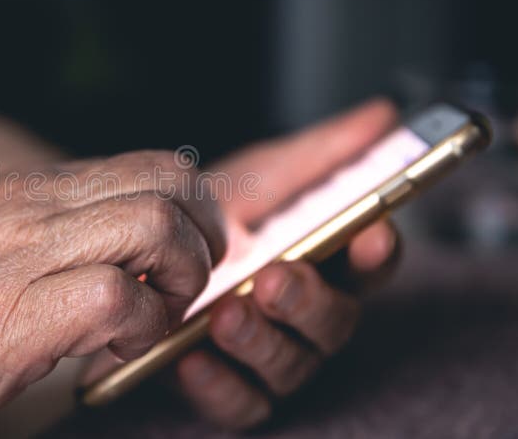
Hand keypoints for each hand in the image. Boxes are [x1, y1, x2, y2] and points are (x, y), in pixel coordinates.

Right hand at [0, 151, 224, 437]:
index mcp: (32, 190)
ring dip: (181, 277)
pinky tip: (119, 350)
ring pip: (156, 225)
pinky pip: (124, 299)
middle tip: (191, 279)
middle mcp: (35, 205)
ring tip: (160, 313)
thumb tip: (126, 256)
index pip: (150, 163)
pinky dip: (143, 329)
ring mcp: (29, 250)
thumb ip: (58, 236)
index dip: (192, 205)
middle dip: (204, 232)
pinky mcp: (25, 310)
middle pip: (169, 180)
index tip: (193, 248)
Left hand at [176, 99, 399, 428]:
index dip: (377, 251)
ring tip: (226, 312)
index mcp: (321, 263)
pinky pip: (239, 401)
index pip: (368, 264)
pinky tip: (190, 356)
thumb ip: (317, 155)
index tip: (370, 231)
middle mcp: (303, 314)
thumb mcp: (256, 178)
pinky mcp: (226, 385)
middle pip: (335, 321)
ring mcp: (268, 354)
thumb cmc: (205, 218)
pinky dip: (219, 382)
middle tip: (276, 276)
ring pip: (291, 365)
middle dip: (310, 300)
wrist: (135, 250)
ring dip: (262, 339)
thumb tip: (382, 116)